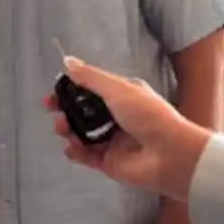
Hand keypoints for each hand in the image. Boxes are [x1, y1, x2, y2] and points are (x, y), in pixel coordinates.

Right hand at [44, 57, 212, 201]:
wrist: (170, 154)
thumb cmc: (149, 115)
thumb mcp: (118, 89)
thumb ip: (90, 77)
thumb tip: (67, 61)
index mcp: (123, 96)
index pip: (91, 90)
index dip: (71, 90)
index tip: (53, 92)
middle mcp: (118, 117)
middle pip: (84, 113)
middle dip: (66, 110)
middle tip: (53, 110)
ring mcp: (114, 141)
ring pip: (82, 134)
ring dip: (69, 130)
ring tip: (63, 128)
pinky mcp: (110, 162)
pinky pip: (87, 156)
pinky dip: (76, 152)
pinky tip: (70, 148)